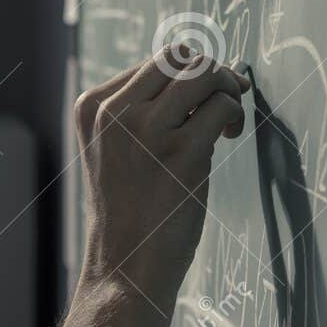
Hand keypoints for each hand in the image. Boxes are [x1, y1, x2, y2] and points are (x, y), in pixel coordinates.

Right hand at [73, 44, 248, 309]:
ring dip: (227, 89)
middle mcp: (114, 112)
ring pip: (204, 73)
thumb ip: (143, 113)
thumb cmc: (129, 214)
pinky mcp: (180, 152)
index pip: (153, 62)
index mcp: (92, 107)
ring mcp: (146, 130)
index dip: (188, 74)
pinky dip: (233, 115)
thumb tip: (202, 73)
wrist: (125, 268)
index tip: (204, 99)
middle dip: (211, 72)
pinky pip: (221, 106)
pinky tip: (229, 138)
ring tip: (228, 122)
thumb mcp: (116, 152)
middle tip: (225, 100)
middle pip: (179, 57)